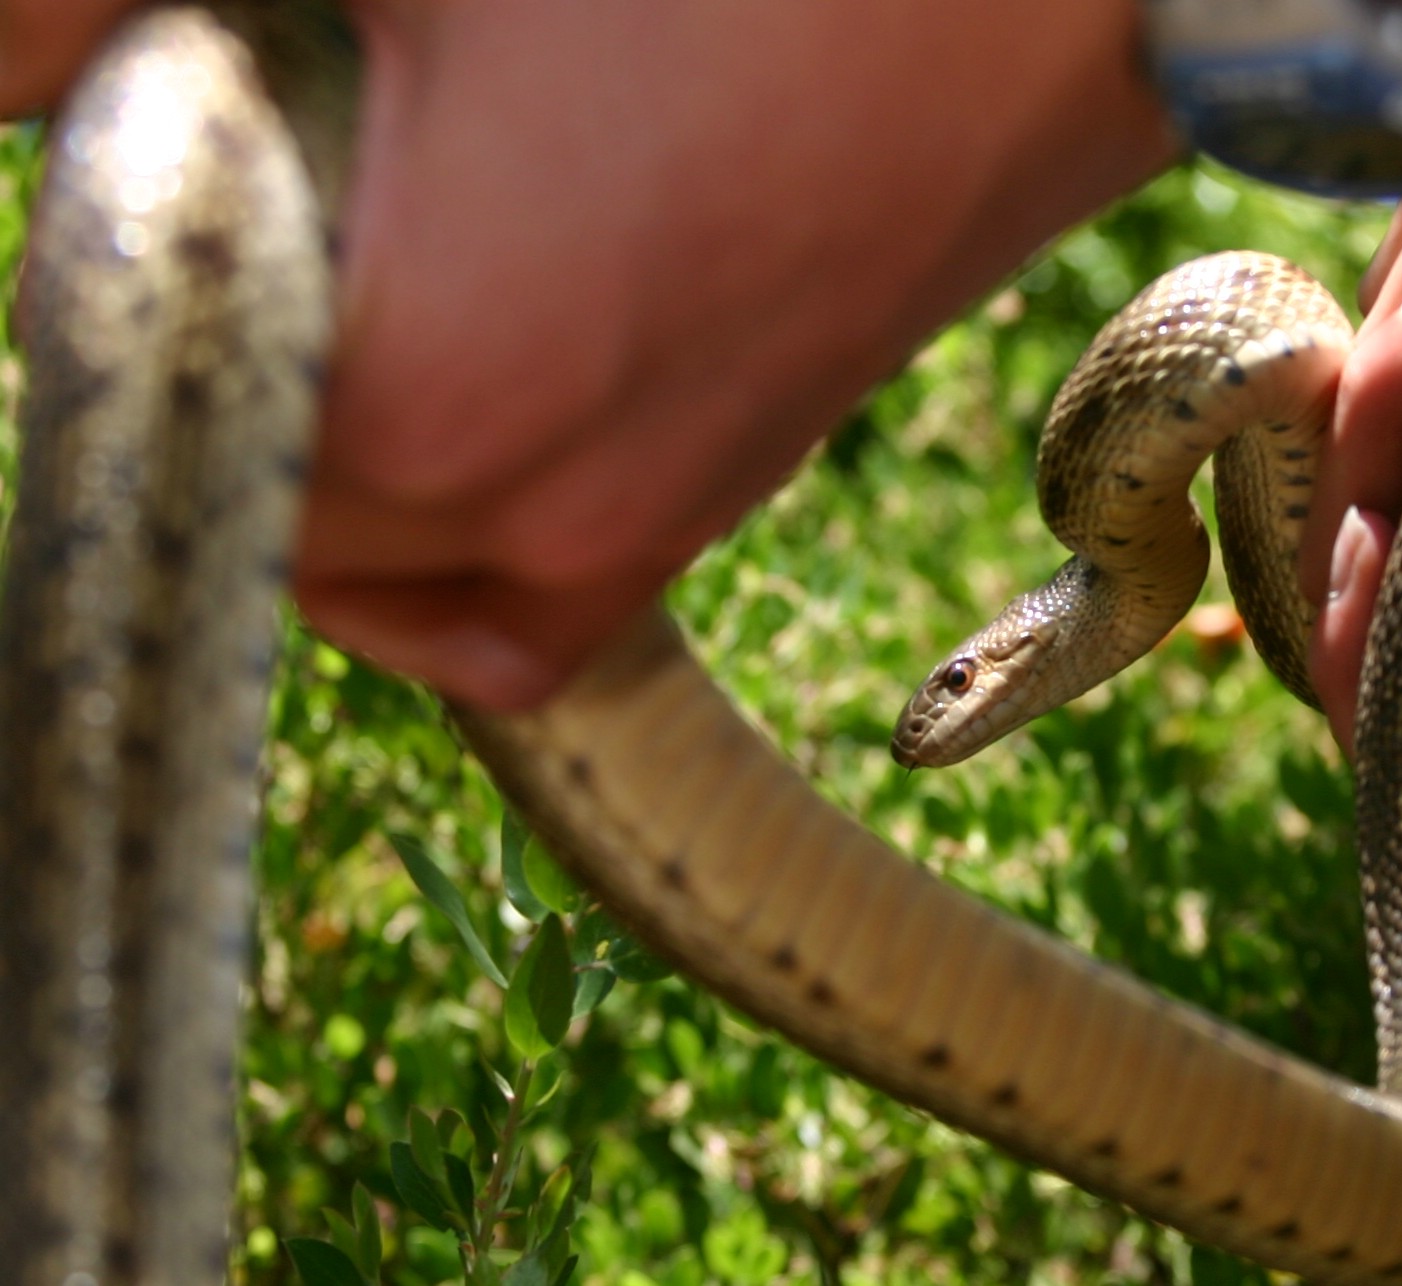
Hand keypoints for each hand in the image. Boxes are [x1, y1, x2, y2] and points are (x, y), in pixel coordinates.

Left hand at [0, 0, 1177, 707]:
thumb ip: (96, 5)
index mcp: (407, 381)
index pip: (119, 361)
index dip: (121, 221)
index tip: (190, 102)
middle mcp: (509, 517)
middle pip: (241, 480)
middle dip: (217, 335)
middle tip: (294, 166)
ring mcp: (619, 540)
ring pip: (361, 560)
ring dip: (312, 441)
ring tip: (365, 275)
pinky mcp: (701, 518)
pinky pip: (508, 616)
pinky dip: (435, 553)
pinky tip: (451, 421)